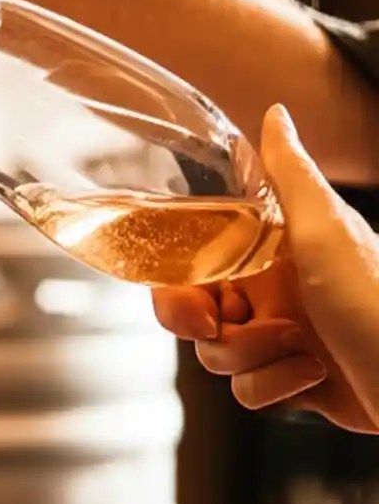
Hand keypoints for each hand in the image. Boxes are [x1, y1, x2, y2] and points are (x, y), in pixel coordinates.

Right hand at [154, 105, 378, 432]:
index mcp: (272, 251)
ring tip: (302, 350)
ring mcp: (281, 338)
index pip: (192, 265)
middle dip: (210, 331)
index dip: (177, 288)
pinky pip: (247, 390)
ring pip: (218, 355)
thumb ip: (290, 174)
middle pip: (193, 314)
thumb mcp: (326, 229)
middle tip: (226, 328)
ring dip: (254, 358)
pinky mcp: (291, 380)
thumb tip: (275, 113)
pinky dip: (276, 387)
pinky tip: (312, 378)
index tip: (195, 305)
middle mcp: (271, 292)